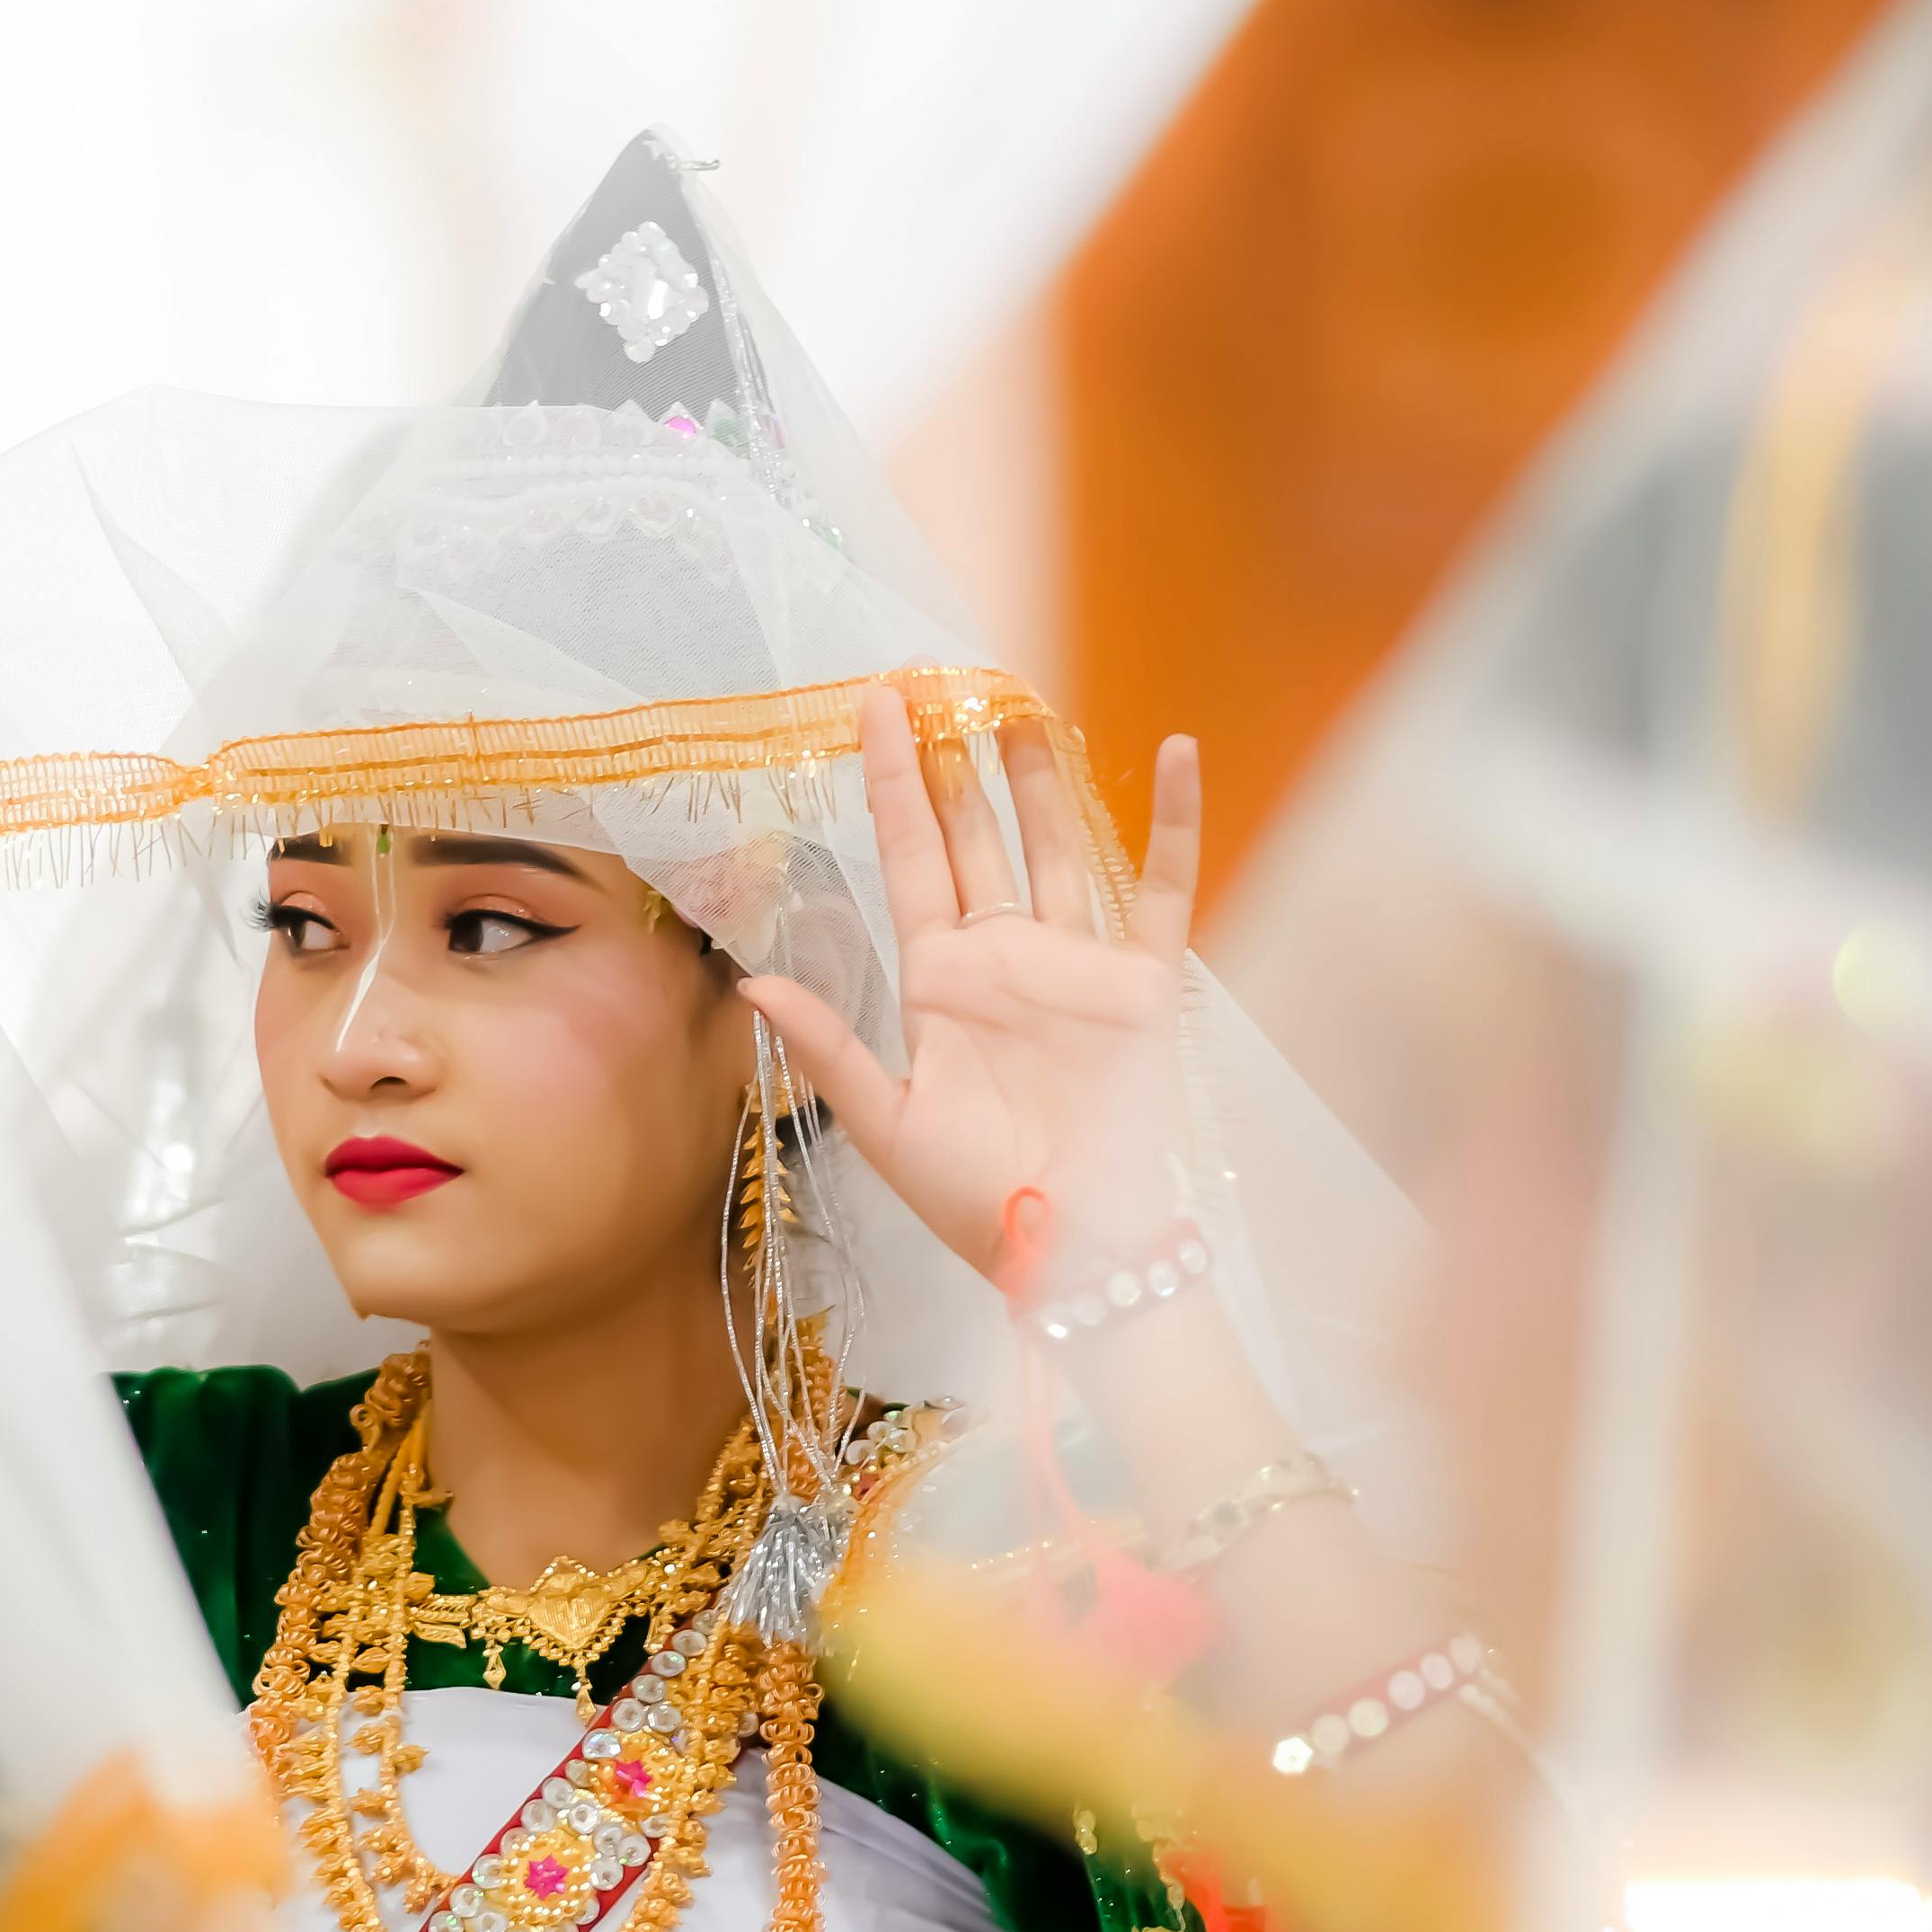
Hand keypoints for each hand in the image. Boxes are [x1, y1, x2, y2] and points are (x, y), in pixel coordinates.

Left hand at [741, 685, 1201, 1287]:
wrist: (1080, 1249)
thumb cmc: (980, 1202)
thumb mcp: (887, 1125)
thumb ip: (829, 1047)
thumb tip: (753, 981)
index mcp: (941, 983)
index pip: (909, 856)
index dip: (891, 782)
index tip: (873, 706)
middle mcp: (1007, 959)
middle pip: (979, 836)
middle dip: (958, 762)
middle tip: (942, 681)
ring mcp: (1078, 965)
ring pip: (1058, 845)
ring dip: (1044, 776)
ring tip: (1023, 703)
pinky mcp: (1145, 985)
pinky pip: (1162, 890)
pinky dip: (1174, 824)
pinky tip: (1178, 753)